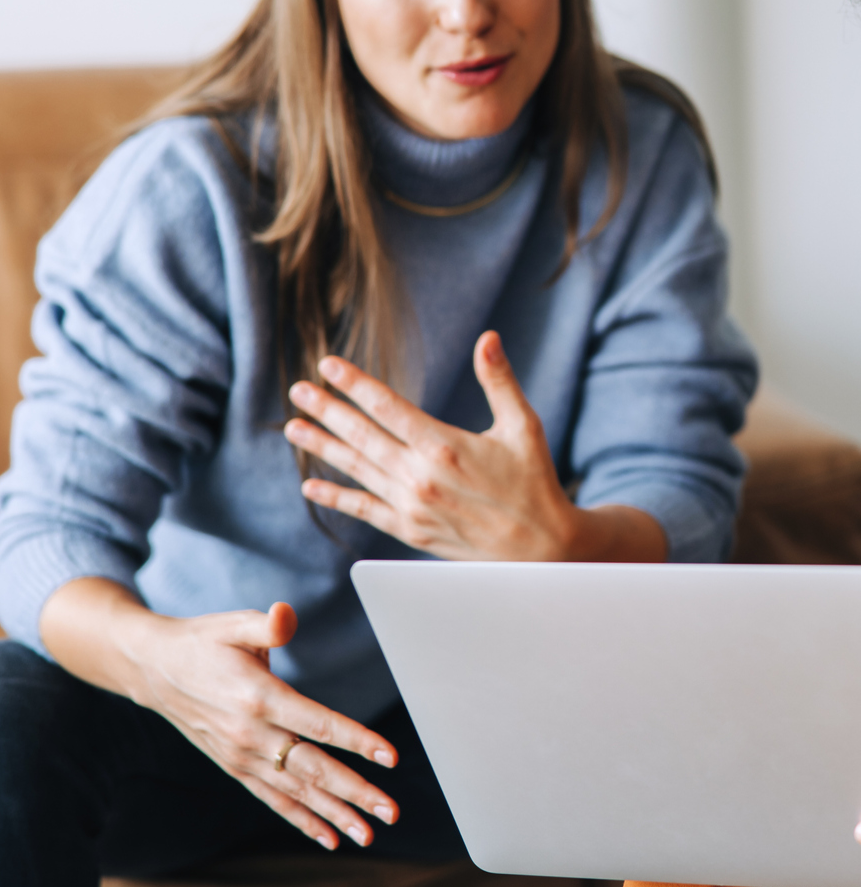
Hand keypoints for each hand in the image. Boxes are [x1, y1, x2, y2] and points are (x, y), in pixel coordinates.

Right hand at [125, 598, 398, 850]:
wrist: (153, 669)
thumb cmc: (204, 642)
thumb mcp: (234, 625)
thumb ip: (267, 625)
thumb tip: (286, 614)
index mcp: (259, 698)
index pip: (319, 725)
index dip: (358, 741)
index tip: (391, 757)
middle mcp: (251, 735)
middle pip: (313, 769)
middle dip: (355, 792)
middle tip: (391, 812)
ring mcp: (242, 756)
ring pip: (296, 792)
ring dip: (335, 814)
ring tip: (368, 835)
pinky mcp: (235, 766)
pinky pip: (273, 798)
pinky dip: (301, 819)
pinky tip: (329, 838)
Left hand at [285, 330, 579, 561]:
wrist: (540, 548)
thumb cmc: (534, 481)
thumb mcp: (523, 426)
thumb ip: (499, 381)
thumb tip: (488, 338)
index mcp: (445, 445)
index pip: (388, 407)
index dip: (355, 384)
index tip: (328, 366)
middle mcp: (421, 476)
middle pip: (362, 436)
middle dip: (327, 410)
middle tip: (298, 390)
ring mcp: (412, 505)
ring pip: (357, 469)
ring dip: (323, 447)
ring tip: (293, 427)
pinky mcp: (411, 530)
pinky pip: (364, 509)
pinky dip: (336, 497)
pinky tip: (311, 486)